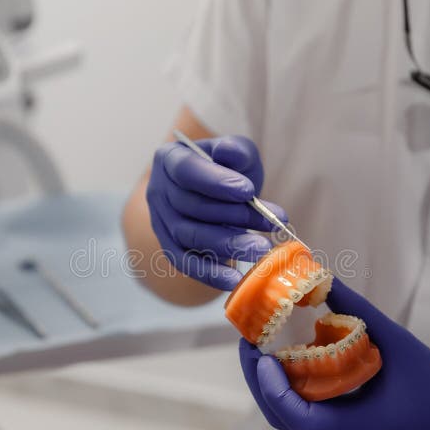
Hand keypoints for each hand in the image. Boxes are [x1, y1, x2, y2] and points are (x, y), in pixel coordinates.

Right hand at [146, 136, 285, 289]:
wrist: (222, 192)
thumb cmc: (230, 168)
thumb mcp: (238, 152)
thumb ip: (236, 150)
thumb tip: (229, 152)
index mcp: (169, 159)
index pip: (186, 170)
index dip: (215, 182)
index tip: (248, 191)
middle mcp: (158, 191)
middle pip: (191, 207)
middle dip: (233, 216)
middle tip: (270, 222)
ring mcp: (162, 222)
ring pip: (191, 237)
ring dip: (229, 244)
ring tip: (263, 247)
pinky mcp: (171, 248)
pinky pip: (187, 264)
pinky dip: (210, 273)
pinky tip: (236, 280)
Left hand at [239, 278, 429, 429]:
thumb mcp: (395, 341)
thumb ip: (358, 310)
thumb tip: (325, 279)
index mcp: (349, 426)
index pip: (294, 416)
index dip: (271, 387)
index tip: (262, 356)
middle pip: (280, 416)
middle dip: (258, 379)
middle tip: (248, 342)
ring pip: (287, 415)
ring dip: (268, 383)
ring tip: (259, 347)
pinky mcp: (338, 426)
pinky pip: (301, 410)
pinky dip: (286, 385)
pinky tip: (284, 357)